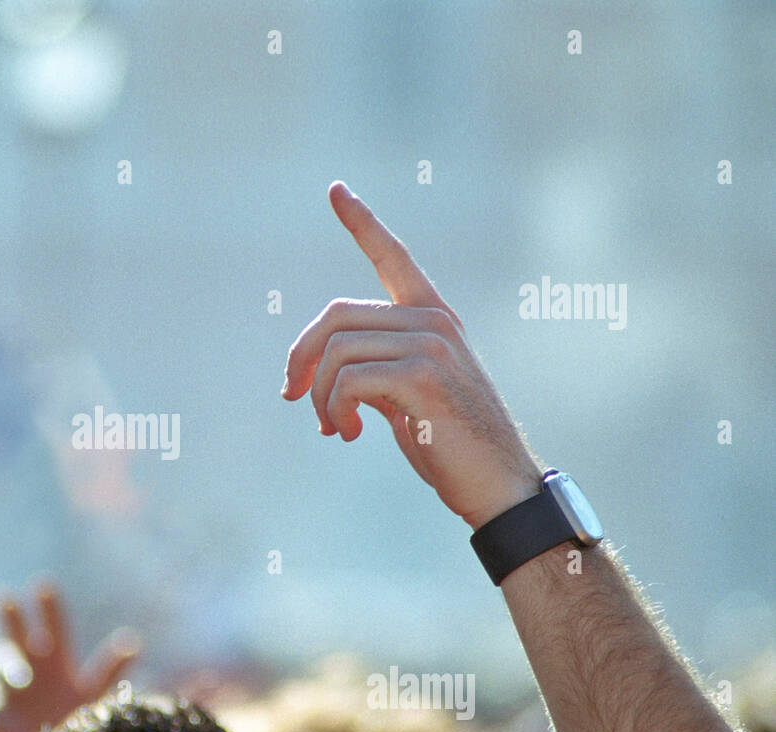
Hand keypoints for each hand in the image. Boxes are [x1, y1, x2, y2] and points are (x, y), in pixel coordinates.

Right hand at [0, 581, 140, 731]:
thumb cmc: (73, 724)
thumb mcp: (96, 697)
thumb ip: (112, 670)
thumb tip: (135, 643)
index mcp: (56, 660)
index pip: (53, 626)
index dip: (49, 606)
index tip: (43, 585)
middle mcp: (27, 665)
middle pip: (17, 632)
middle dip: (11, 615)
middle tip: (6, 598)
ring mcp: (4, 685)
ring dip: (7, 662)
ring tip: (22, 677)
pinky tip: (8, 721)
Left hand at [281, 181, 541, 529]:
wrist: (497, 485)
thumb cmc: (450, 445)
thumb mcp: (406, 397)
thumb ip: (373, 370)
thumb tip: (319, 377)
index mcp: (432, 317)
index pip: (393, 256)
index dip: (362, 222)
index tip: (335, 189)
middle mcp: (433, 319)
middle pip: (334, 317)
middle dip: (300, 359)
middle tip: (292, 397)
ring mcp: (431, 342)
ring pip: (335, 353)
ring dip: (319, 398)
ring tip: (334, 428)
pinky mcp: (423, 374)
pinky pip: (347, 380)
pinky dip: (334, 410)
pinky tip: (349, 434)